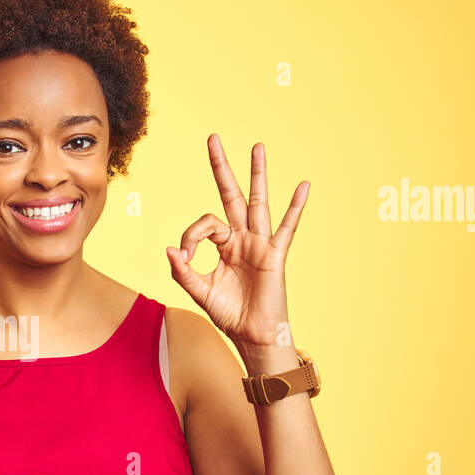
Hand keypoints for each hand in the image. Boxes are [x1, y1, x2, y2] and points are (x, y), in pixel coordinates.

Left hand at [166, 134, 308, 350]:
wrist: (252, 335)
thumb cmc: (229, 314)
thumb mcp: (199, 291)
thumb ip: (183, 271)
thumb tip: (170, 248)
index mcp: (224, 245)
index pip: (204, 224)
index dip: (191, 236)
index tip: (185, 256)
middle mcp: (242, 237)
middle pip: (231, 194)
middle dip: (221, 167)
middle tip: (212, 138)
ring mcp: (260, 243)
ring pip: (258, 201)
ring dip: (257, 174)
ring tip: (257, 147)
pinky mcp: (275, 254)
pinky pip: (286, 227)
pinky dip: (295, 207)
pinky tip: (303, 186)